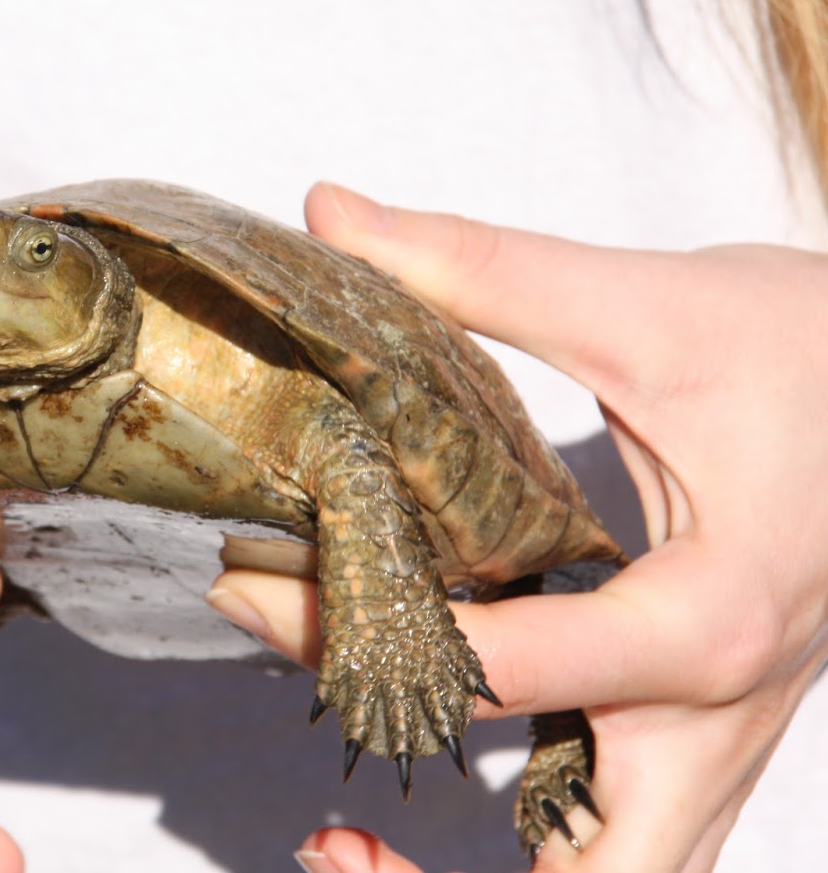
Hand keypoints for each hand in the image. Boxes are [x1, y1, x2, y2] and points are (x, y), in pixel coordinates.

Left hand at [212, 183, 827, 872]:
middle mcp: (716, 714)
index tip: (254, 595)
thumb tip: (335, 216)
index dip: (346, 636)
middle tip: (327, 830)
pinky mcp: (706, 732)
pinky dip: (543, 850)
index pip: (495, 674)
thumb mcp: (650, 307)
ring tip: (359, 844)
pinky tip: (444, 770)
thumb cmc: (822, 353)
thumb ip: (481, 269)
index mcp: (707, 621)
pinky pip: (628, 841)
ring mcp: (719, 741)